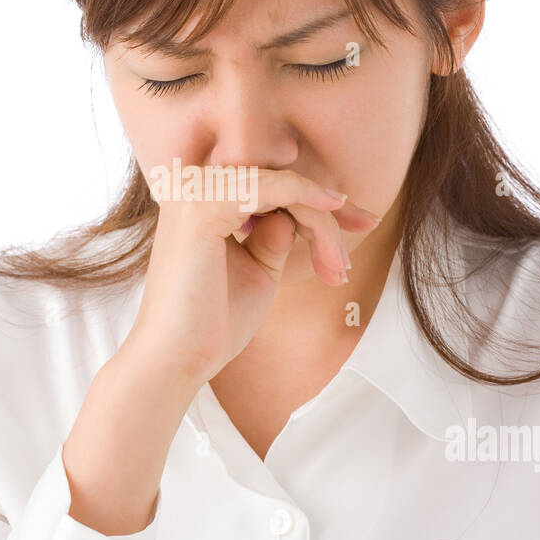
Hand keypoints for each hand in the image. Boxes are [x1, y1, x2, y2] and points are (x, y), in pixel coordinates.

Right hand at [125, 167, 380, 384]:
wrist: (177, 360)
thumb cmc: (212, 323)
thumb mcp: (257, 269)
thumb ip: (275, 234)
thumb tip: (298, 213)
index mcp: (199, 200)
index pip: (268, 185)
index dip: (316, 200)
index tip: (361, 220)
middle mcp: (190, 186)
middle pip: (277, 180)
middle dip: (327, 209)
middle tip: (362, 236)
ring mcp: (194, 192)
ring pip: (282, 185)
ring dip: (321, 222)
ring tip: (337, 267)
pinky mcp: (203, 206)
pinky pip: (272, 188)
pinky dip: (307, 200)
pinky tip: (334, 214)